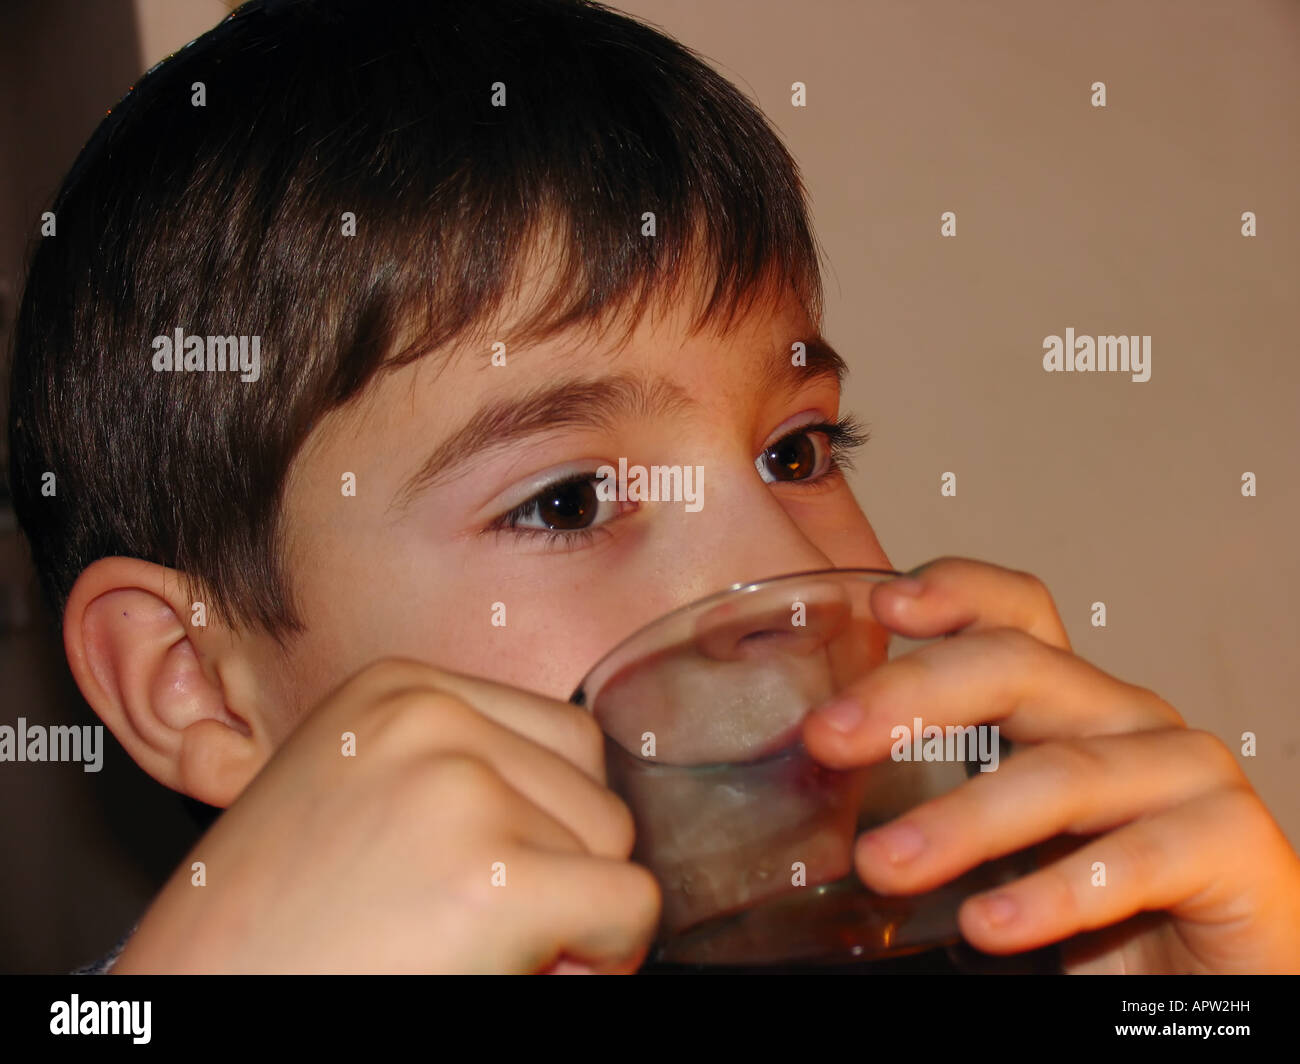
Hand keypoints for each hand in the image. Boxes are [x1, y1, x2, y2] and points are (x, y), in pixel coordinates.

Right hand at [110, 659, 659, 972]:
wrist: (193, 999)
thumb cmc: (270, 932)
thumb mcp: (356, 799)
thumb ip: (461, 775)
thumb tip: (592, 812)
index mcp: (396, 689)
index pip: (560, 735)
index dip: (550, 821)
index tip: (492, 876)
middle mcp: (428, 717)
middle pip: (593, 785)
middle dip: (567, 867)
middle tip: (489, 927)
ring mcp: (459, 788)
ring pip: (612, 848)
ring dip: (574, 913)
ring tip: (475, 947)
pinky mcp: (493, 875)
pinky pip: (628, 909)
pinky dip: (602, 954)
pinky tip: (506, 968)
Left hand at [801, 557, 1299, 973]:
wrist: (1210, 979)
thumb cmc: (1094, 904)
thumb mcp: (1000, 836)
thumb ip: (933, 796)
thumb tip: (809, 800)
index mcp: (1064, 703)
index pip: (1013, 615)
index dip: (954, 592)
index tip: (882, 605)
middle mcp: (1123, 717)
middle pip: (1019, 667)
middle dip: (913, 694)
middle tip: (828, 738)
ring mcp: (1183, 772)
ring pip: (1060, 773)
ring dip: (962, 821)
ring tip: (882, 865)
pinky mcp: (1232, 843)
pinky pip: (1135, 858)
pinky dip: (1053, 892)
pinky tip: (988, 923)